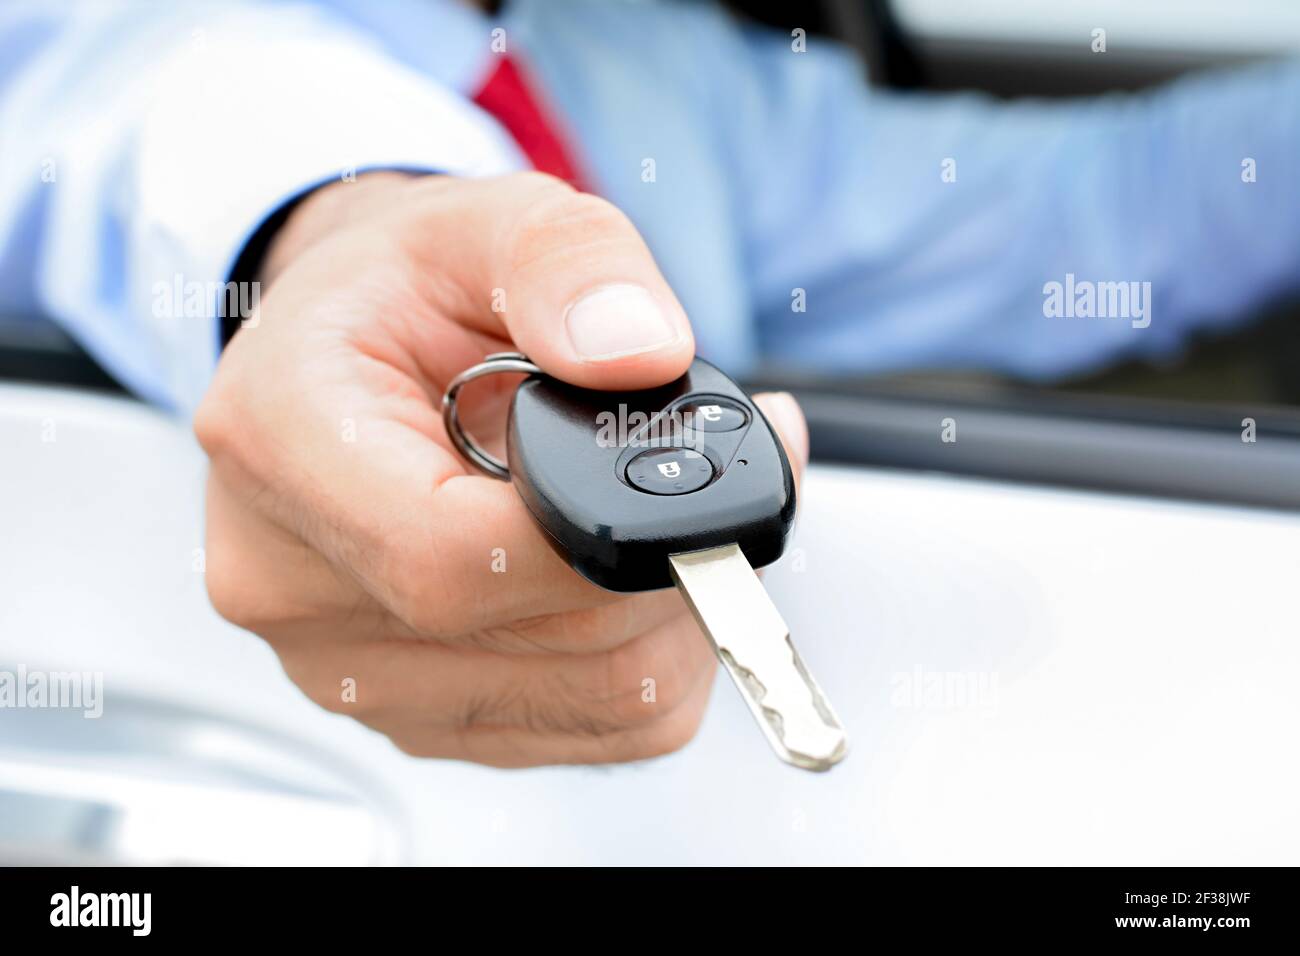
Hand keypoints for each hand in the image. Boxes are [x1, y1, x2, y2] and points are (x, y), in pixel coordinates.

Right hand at [195, 172, 808, 766]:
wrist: (352, 356)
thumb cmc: (408, 293)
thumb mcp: (487, 221)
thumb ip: (569, 265)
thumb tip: (644, 356)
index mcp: (280, 442)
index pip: (448, 557)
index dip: (600, 537)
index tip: (687, 485)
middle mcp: (287, 582)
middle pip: (543, 638)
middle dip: (666, 557)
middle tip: (698, 474)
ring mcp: (347, 668)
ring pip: (594, 697)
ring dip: (672, 608)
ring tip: (648, 513)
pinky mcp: (415, 715)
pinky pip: (593, 729)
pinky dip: (650, 655)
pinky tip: (619, 577)